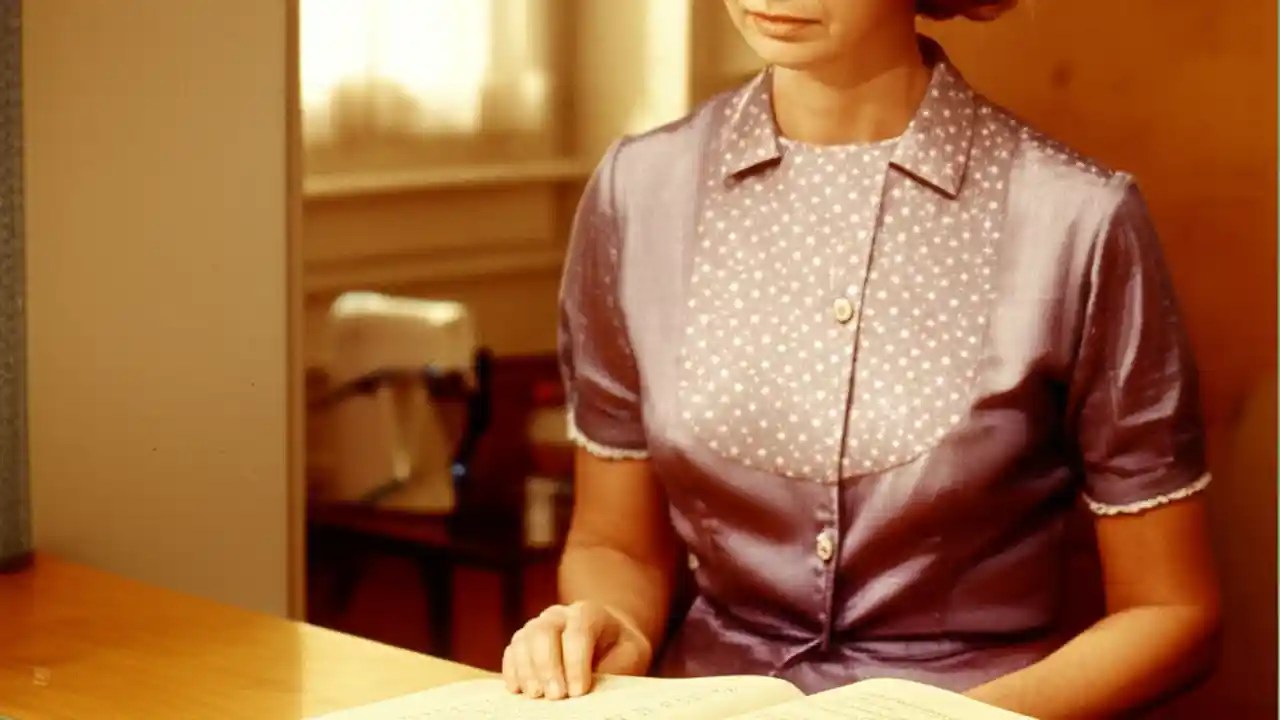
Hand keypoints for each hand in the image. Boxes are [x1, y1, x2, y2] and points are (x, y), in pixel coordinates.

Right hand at [502, 601, 652, 699]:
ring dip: (527, 670)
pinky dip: (512, 671)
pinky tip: (518, 690)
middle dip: (547, 666)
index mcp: (588, 613)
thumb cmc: (621, 650)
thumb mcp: (632, 654)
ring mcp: (538, 626)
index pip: (577, 632)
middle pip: (544, 632)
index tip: (578, 692)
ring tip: (536, 696)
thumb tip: (595, 691)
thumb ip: (616, 667)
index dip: (576, 663)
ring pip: (523, 640)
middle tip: (555, 696)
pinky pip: (511, 651)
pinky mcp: (524, 642)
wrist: (608, 639)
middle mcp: (559, 615)